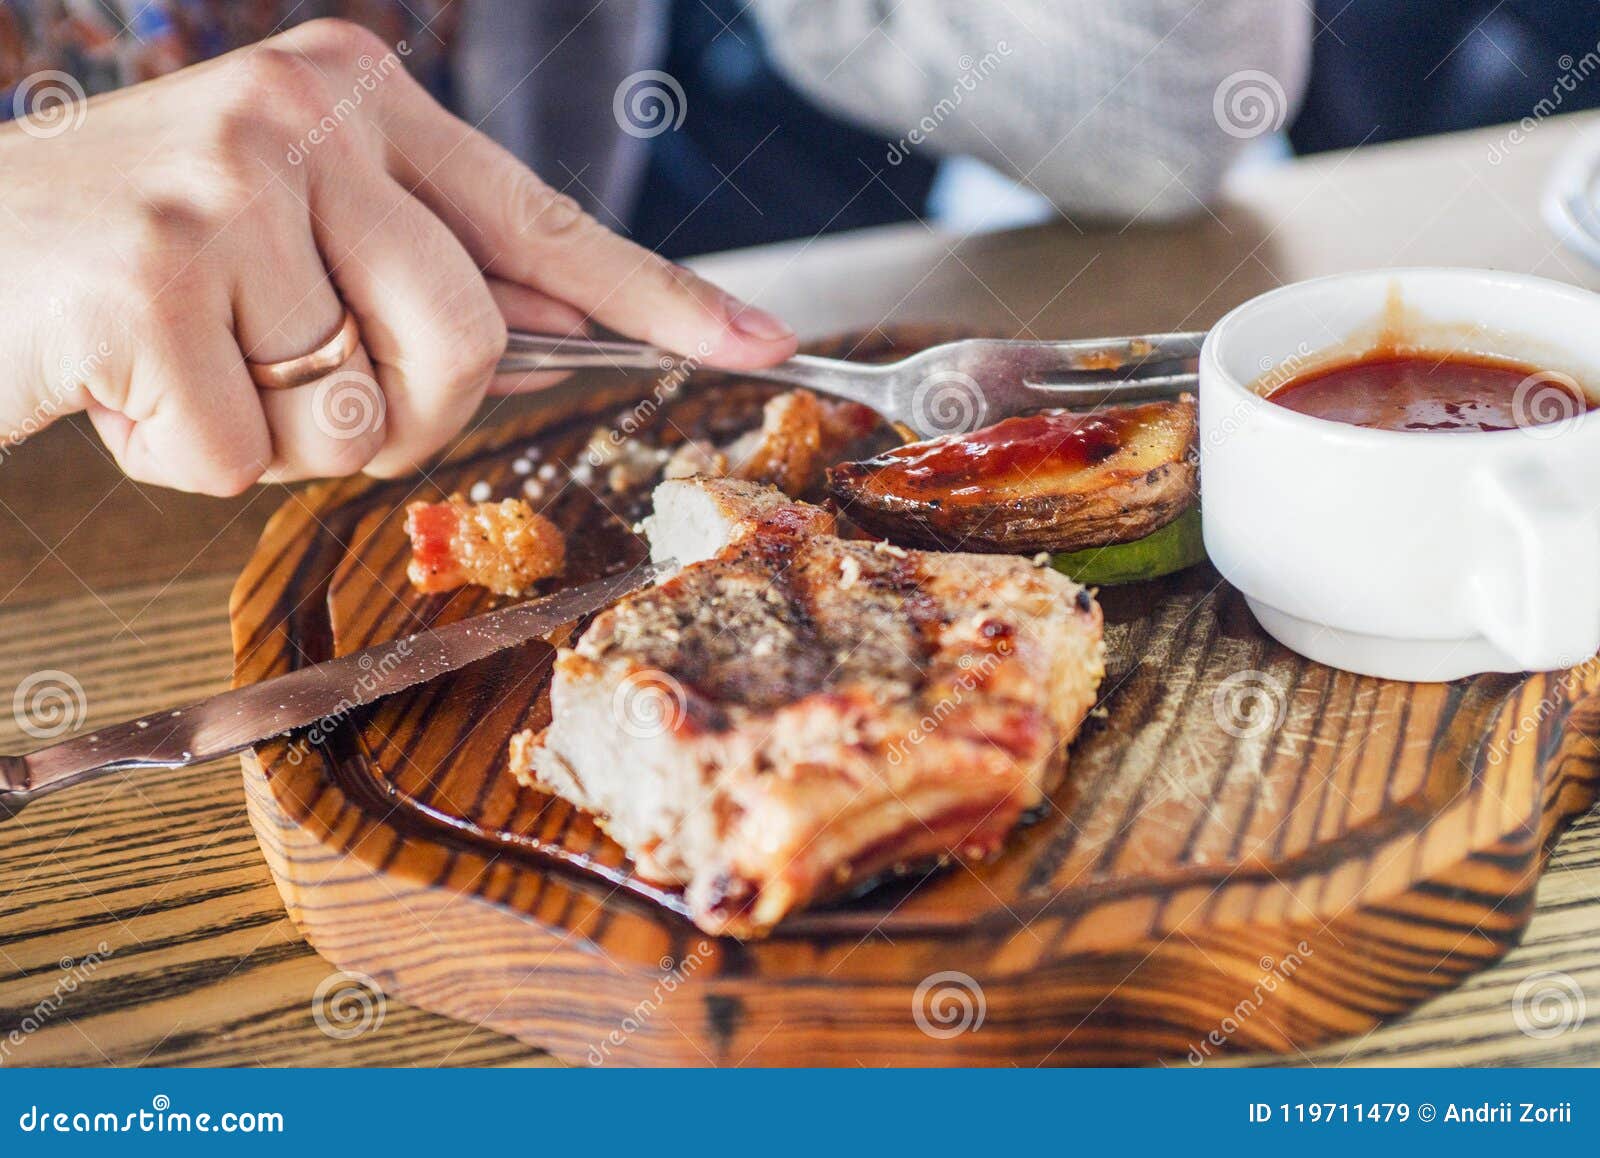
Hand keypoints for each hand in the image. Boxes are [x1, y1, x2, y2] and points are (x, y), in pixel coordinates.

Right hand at [0, 19, 796, 493]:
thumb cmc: (141, 260)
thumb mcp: (297, 233)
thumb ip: (429, 274)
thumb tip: (571, 339)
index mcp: (358, 98)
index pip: (546, 224)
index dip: (665, 299)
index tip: (761, 347)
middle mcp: (302, 117)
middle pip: (472, 346)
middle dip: (406, 420)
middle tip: (306, 394)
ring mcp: (222, 189)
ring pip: (358, 418)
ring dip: (279, 441)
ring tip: (193, 367)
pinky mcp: (144, 279)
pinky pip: (236, 460)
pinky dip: (182, 462)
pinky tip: (126, 388)